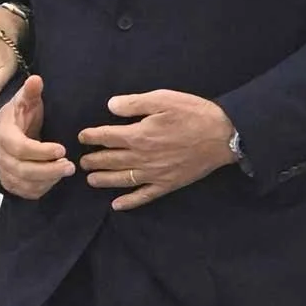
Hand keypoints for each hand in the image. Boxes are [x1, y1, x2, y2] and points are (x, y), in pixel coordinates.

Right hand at [0, 75, 75, 199]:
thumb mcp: (24, 100)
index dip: (41, 151)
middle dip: (49, 170)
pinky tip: (55, 179)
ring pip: (25, 183)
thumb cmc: (19, 116)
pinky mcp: (11, 183)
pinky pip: (26, 192)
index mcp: (3, 135)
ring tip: (67, 170)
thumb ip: (31, 92)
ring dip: (48, 180)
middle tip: (70, 165)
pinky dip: (42, 188)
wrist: (5, 132)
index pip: (20, 148)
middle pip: (23, 170)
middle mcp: (1, 156)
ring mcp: (4, 172)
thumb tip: (37, 80)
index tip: (62, 149)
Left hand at [78, 90, 235, 210]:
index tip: (82, 137)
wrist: (223, 136)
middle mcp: (142, 158)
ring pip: (122, 179)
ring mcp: (154, 174)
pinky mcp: (167, 184)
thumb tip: (110, 106)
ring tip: (91, 180)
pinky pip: (144, 196)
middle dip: (93, 160)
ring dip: (103, 180)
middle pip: (110, 160)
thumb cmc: (193, 114)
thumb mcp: (163, 99)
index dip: (91, 136)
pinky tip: (117, 206)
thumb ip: (134, 104)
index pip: (106, 137)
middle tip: (82, 161)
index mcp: (138, 135)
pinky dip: (129, 202)